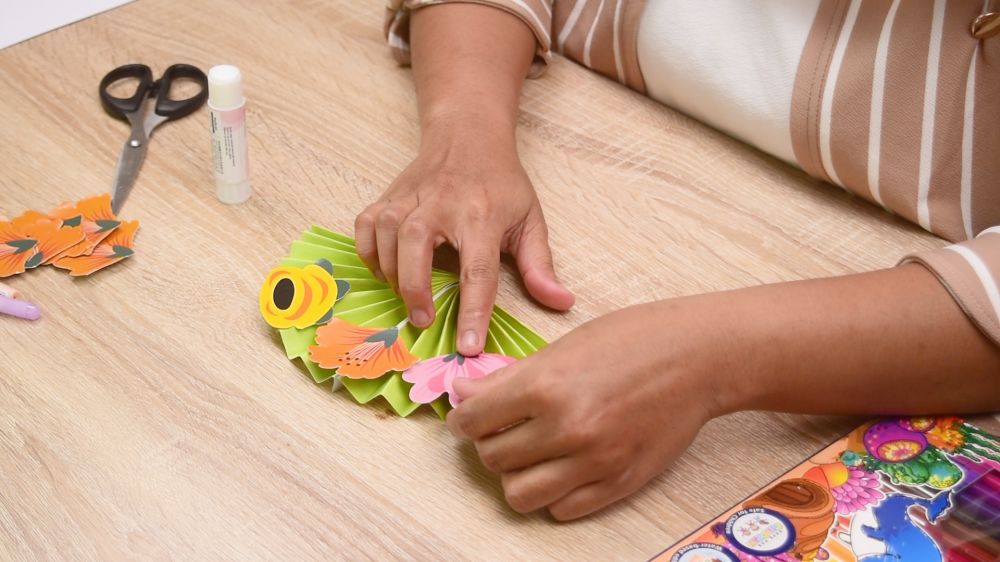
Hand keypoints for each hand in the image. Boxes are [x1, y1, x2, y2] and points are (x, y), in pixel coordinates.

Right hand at [355, 121, 574, 354]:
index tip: (468, 345)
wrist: (468, 133)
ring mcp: (411, 197)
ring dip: (392, 273)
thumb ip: (540, 266)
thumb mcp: (530, 220)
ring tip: (407, 299)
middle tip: (423, 321)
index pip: (479, 270)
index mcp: (483, 215)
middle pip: (417, 246)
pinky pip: (366, 224)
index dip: (474, 310)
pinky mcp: (389, 195)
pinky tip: (384, 270)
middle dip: (415, 288)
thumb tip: (562, 302)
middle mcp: (442, 204)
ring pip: (388, 234)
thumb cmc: (501, 183)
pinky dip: (368, 251)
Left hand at [445, 301, 719, 519]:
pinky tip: (562, 468)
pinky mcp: (619, 483)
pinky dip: (554, 493)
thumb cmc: (634, 340)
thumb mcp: (564, 346)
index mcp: (546, 386)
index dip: (464, 419)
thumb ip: (510, 377)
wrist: (699, 357)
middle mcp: (567, 428)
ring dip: (517, 476)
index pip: (473, 420)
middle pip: (492, 458)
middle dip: (490, 443)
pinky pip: (562, 510)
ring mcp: (595, 461)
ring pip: (520, 494)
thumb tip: (464, 394)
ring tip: (531, 455)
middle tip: (504, 429)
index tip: (469, 418)